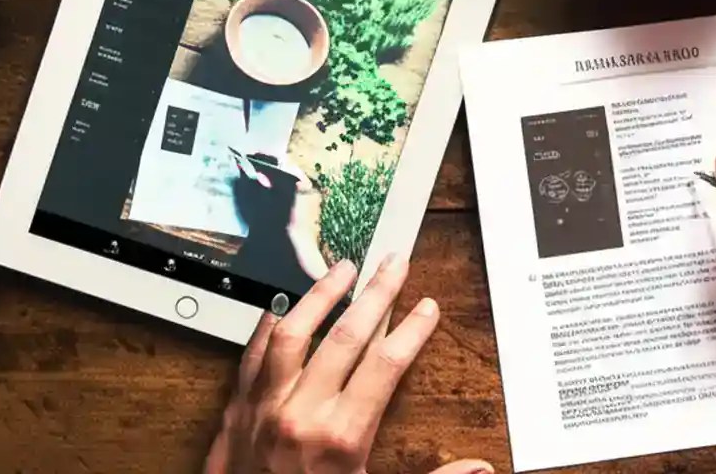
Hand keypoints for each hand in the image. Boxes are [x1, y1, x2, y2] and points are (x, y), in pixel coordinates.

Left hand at [204, 256, 491, 473]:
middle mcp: (302, 415)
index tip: (426, 308)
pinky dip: (268, 326)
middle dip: (377, 294)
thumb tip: (480, 470)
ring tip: (341, 269)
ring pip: (293, 333)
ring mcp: (265, 409)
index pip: (386, 365)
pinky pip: (251, 356)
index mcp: (343, 438)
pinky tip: (282, 306)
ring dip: (320, 296)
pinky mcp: (236, 412)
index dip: (411, 330)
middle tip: (394, 263)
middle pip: (346, 337)